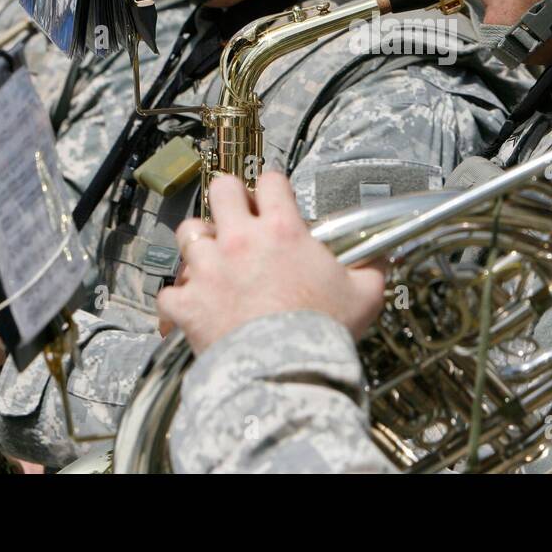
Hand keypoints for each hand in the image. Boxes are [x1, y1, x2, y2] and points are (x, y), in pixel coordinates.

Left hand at [158, 173, 385, 354]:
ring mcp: (209, 270)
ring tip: (210, 258)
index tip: (275, 200)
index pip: (272, 182)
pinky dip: (177, 300)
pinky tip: (190, 307)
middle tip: (238, 217)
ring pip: (188, 233)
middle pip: (221, 189)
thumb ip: (371, 270)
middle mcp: (241, 241)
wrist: (286, 370)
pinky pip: (169, 293)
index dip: (274, 188)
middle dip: (229, 199)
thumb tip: (382, 260)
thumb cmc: (323, 330)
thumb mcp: (364, 294)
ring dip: (198, 243)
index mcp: (283, 231)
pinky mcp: (188, 304)